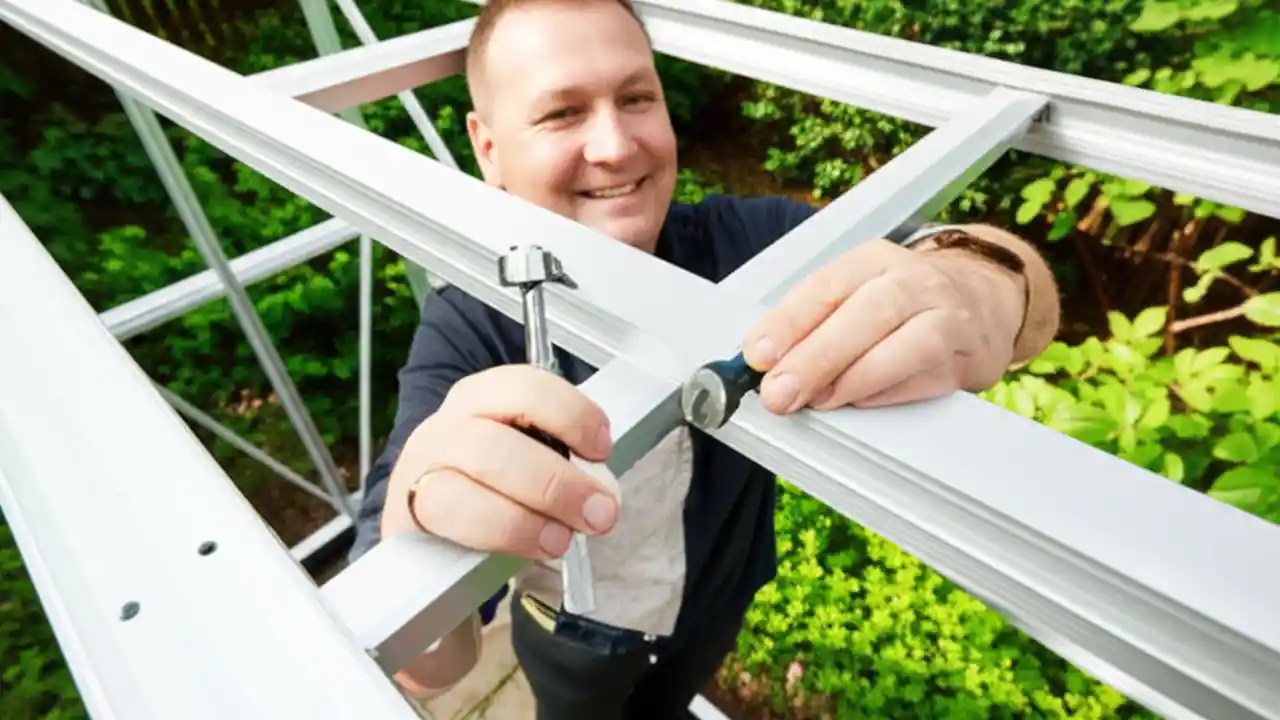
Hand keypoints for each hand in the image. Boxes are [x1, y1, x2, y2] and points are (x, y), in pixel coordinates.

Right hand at [380, 365, 618, 559]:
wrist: (430, 511)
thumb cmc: (490, 478)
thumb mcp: (526, 451)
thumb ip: (563, 462)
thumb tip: (601, 496)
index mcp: (483, 397)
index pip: (526, 388)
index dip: (571, 416)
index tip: (601, 449)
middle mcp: (447, 426)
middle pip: (496, 446)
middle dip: (556, 484)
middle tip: (598, 512)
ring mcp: (421, 469)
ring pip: (464, 491)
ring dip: (524, 520)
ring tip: (561, 539)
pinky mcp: (406, 514)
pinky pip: (451, 526)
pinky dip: (497, 538)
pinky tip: (528, 548)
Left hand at [741, 238, 1024, 411]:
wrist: (985, 298)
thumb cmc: (903, 301)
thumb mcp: (855, 294)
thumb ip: (812, 324)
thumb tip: (764, 363)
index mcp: (873, 260)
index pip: (826, 287)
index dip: (788, 322)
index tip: (758, 355)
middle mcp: (915, 281)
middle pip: (866, 314)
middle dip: (817, 357)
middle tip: (780, 393)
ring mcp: (949, 317)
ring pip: (908, 345)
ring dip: (857, 378)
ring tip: (820, 400)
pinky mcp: (971, 356)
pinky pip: (930, 377)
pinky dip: (891, 393)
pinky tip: (862, 402)